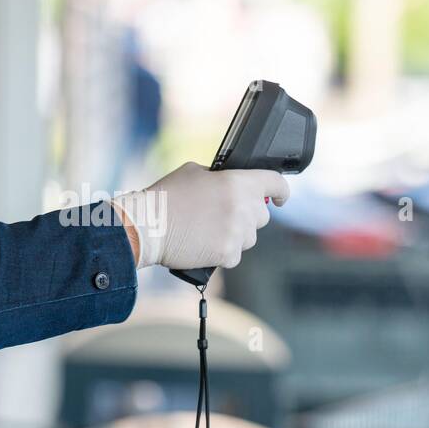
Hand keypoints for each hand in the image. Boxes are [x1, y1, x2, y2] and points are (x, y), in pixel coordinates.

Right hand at [112, 161, 289, 269]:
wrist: (147, 226)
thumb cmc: (167, 197)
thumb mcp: (195, 172)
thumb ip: (222, 178)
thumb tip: (233, 184)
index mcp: (238, 183)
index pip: (275, 183)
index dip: (281, 191)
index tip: (280, 198)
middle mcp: (243, 208)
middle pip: (262, 215)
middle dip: (247, 215)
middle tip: (222, 214)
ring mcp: (238, 233)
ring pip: (250, 237)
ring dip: (235, 234)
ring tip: (206, 229)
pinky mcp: (229, 255)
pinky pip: (235, 254)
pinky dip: (222, 251)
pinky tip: (203, 243)